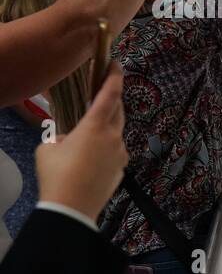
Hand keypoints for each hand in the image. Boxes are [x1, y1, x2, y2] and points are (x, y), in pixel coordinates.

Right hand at [35, 65, 126, 219]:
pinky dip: (105, 148)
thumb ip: (60, 137)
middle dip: (112, 100)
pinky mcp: (121, 169)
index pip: (110, 95)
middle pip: (118, 111)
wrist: (71, 209)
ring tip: (87, 135)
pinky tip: (90, 159)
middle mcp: (113, 137)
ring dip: (106, 128)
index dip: (114, 78)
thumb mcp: (48, 149)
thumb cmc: (56, 175)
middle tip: (103, 93)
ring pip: (116, 133)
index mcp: (95, 127)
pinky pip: (114, 152)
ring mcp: (120, 154)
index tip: (116, 65)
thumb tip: (68, 140)